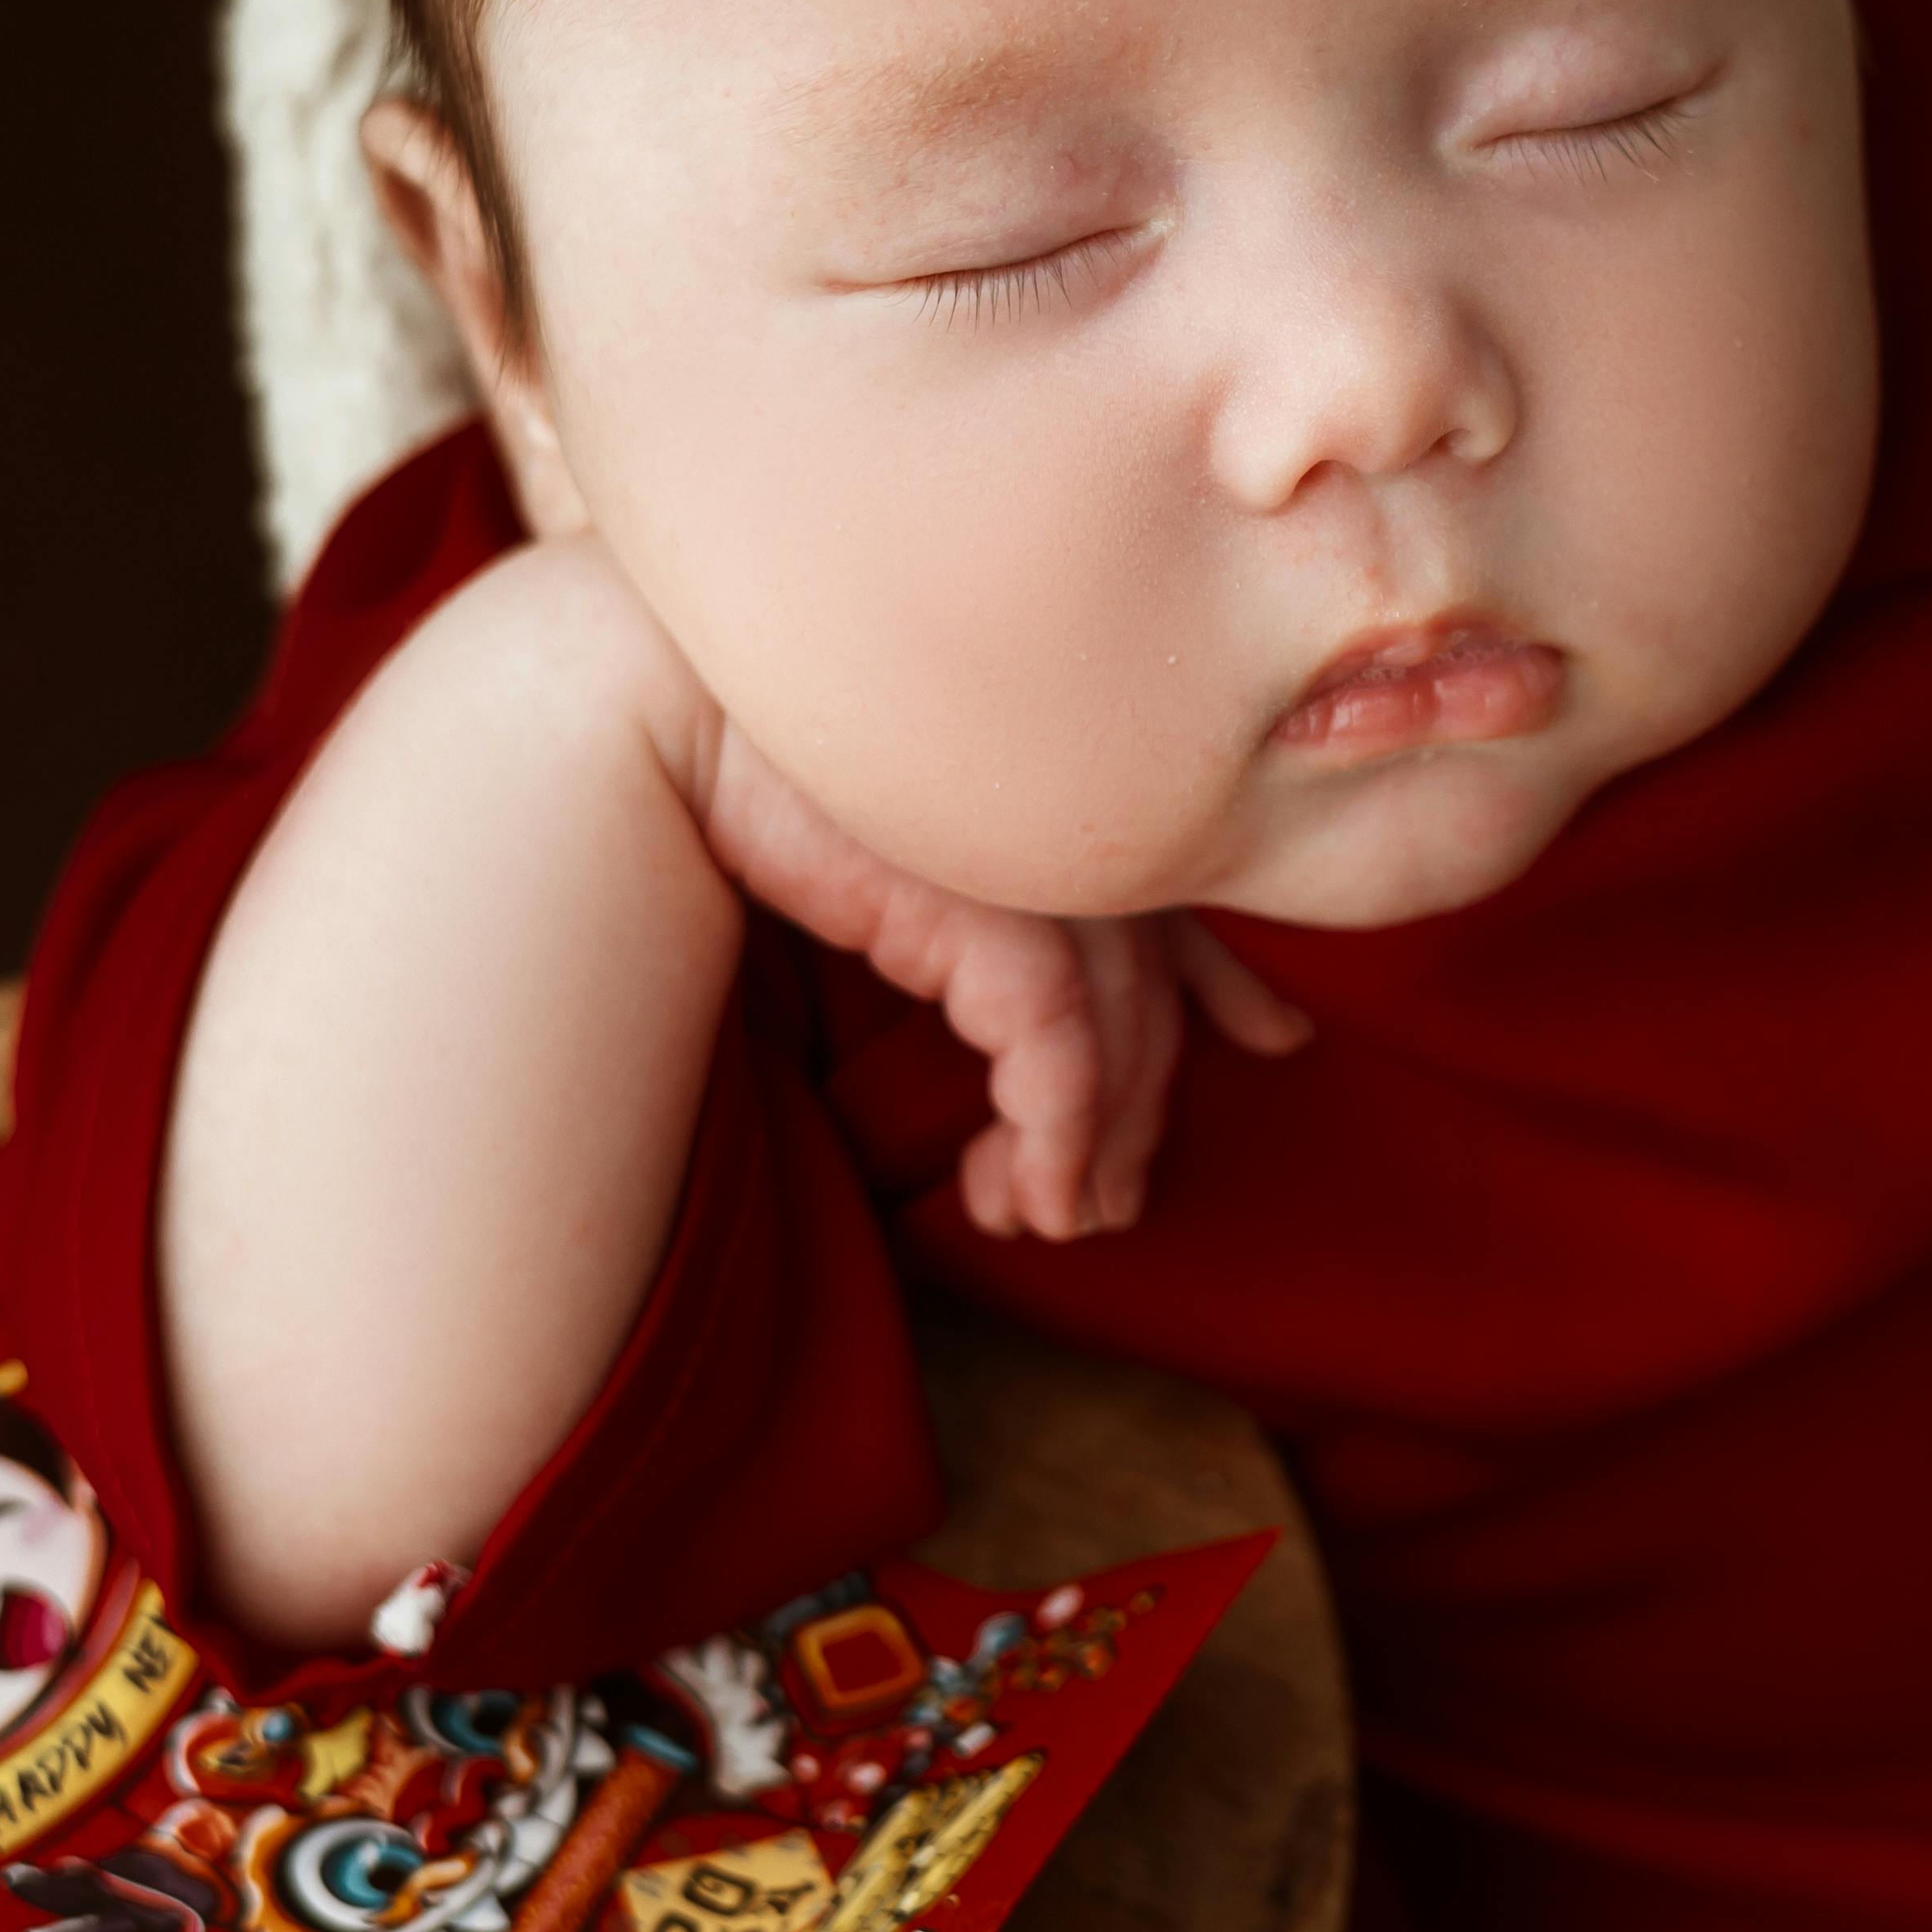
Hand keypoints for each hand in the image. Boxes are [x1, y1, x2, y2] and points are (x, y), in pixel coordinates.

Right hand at [685, 724, 1311, 1240]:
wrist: (658, 712)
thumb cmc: (762, 778)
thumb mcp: (905, 856)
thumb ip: (994, 908)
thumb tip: (1058, 992)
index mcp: (1063, 776)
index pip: (1182, 890)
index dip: (1231, 980)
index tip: (1273, 1040)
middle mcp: (1070, 808)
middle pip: (1151, 986)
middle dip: (1141, 1105)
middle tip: (1109, 1200)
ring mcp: (1037, 852)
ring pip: (1115, 1031)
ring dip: (1089, 1148)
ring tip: (1047, 1219)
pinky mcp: (986, 901)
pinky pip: (1055, 1047)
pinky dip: (1054, 1137)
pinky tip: (1025, 1198)